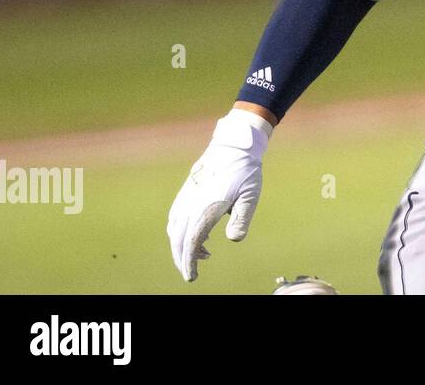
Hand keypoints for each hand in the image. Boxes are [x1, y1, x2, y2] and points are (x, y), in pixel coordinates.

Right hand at [167, 109, 272, 280]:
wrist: (232, 147)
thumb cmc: (245, 172)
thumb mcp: (250, 196)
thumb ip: (242, 219)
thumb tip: (233, 239)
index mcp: (206, 208)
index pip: (191, 242)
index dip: (189, 262)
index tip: (191, 277)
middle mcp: (190, 205)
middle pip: (178, 240)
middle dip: (182, 259)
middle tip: (191, 274)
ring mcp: (185, 198)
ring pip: (174, 230)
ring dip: (182, 246)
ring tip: (204, 253)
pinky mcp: (185, 193)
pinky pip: (175, 218)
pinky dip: (180, 232)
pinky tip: (197, 236)